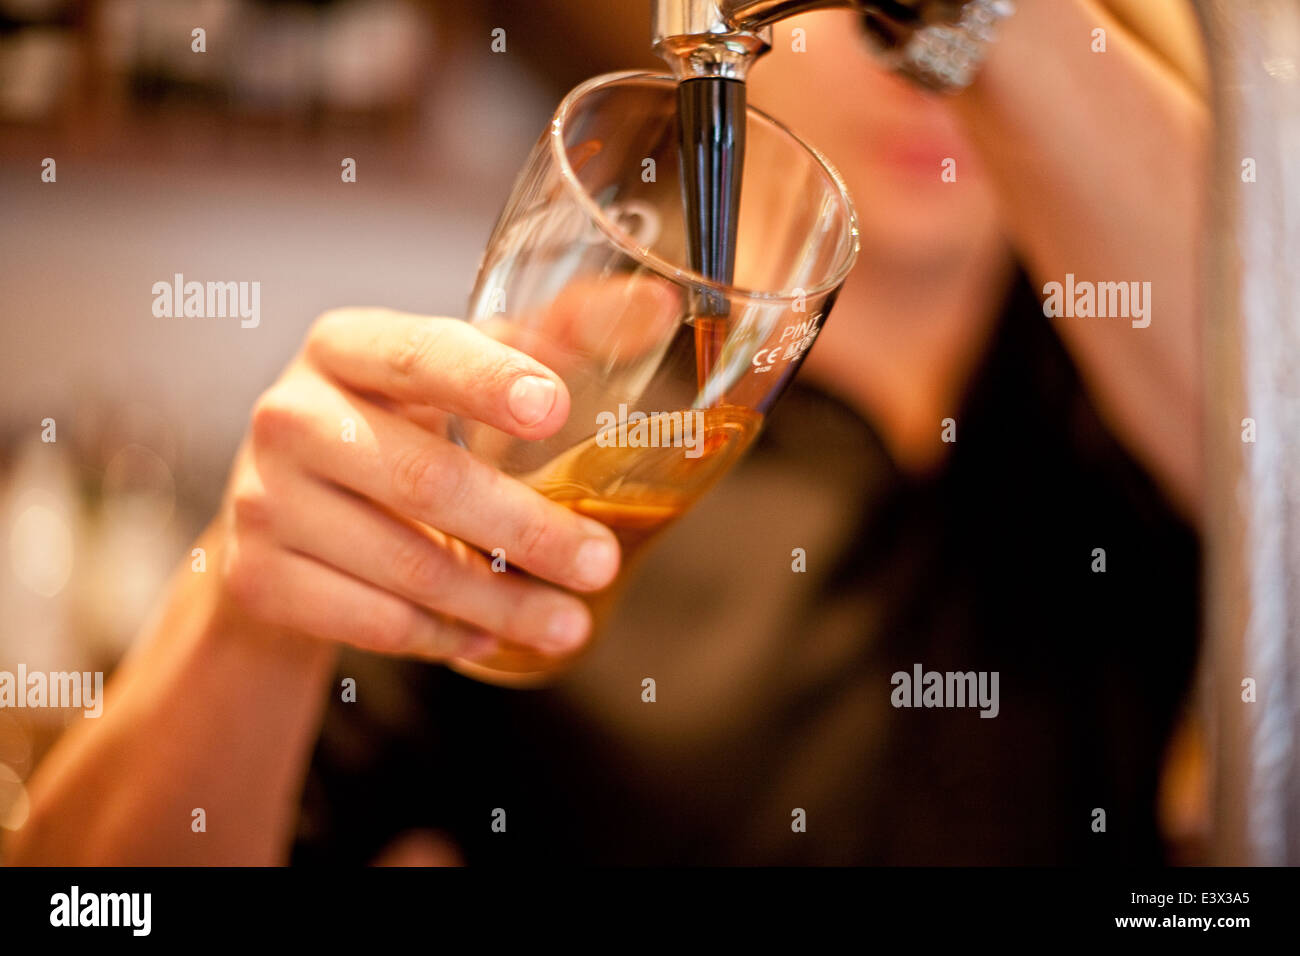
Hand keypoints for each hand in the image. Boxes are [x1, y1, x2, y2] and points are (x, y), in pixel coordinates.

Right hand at [214, 307, 622, 662]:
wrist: (285, 514)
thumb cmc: (398, 426)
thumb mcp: (459, 374)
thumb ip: (555, 337)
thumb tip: (661, 306)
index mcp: (345, 346)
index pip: (419, 355)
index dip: (487, 381)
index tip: (556, 409)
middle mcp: (292, 416)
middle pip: (426, 479)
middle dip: (527, 529)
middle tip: (600, 564)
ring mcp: (264, 501)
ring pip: (405, 565)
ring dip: (501, 601)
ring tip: (569, 624)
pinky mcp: (258, 578)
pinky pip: (371, 622)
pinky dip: (443, 636)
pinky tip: (488, 636)